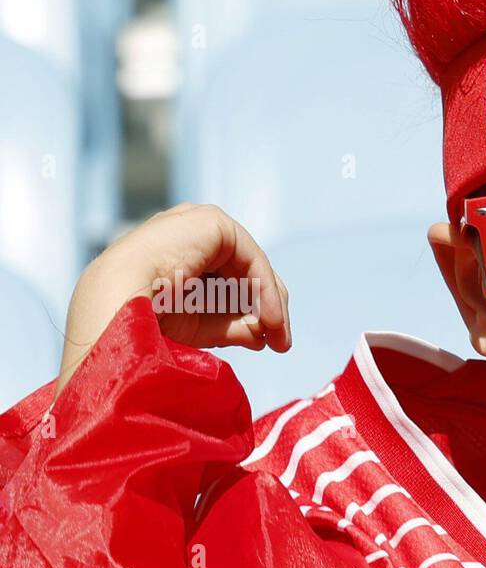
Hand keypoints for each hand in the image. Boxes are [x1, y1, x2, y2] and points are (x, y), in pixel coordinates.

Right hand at [56, 203, 290, 395]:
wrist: (121, 306)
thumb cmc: (148, 320)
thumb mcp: (199, 326)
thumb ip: (234, 327)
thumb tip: (265, 337)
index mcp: (180, 256)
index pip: (232, 281)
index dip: (257, 312)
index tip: (273, 345)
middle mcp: (190, 235)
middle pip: (248, 273)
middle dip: (268, 309)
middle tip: (282, 343)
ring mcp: (199, 224)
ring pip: (254, 268)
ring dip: (270, 304)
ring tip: (277, 337)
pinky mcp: (211, 222)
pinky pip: (253, 260)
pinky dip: (266, 291)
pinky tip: (270, 319)